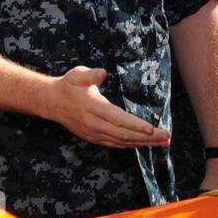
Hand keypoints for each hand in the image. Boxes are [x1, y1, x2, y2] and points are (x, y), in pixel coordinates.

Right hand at [46, 66, 170, 149]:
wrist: (51, 102)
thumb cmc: (68, 85)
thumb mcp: (77, 74)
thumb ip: (90, 74)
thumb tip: (103, 73)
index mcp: (93, 108)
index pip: (118, 119)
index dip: (136, 125)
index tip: (152, 129)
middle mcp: (94, 124)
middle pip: (124, 134)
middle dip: (147, 137)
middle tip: (166, 137)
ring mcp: (94, 133)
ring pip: (122, 141)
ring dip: (143, 143)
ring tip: (162, 142)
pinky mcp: (94, 138)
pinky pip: (115, 144)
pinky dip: (131, 145)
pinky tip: (144, 144)